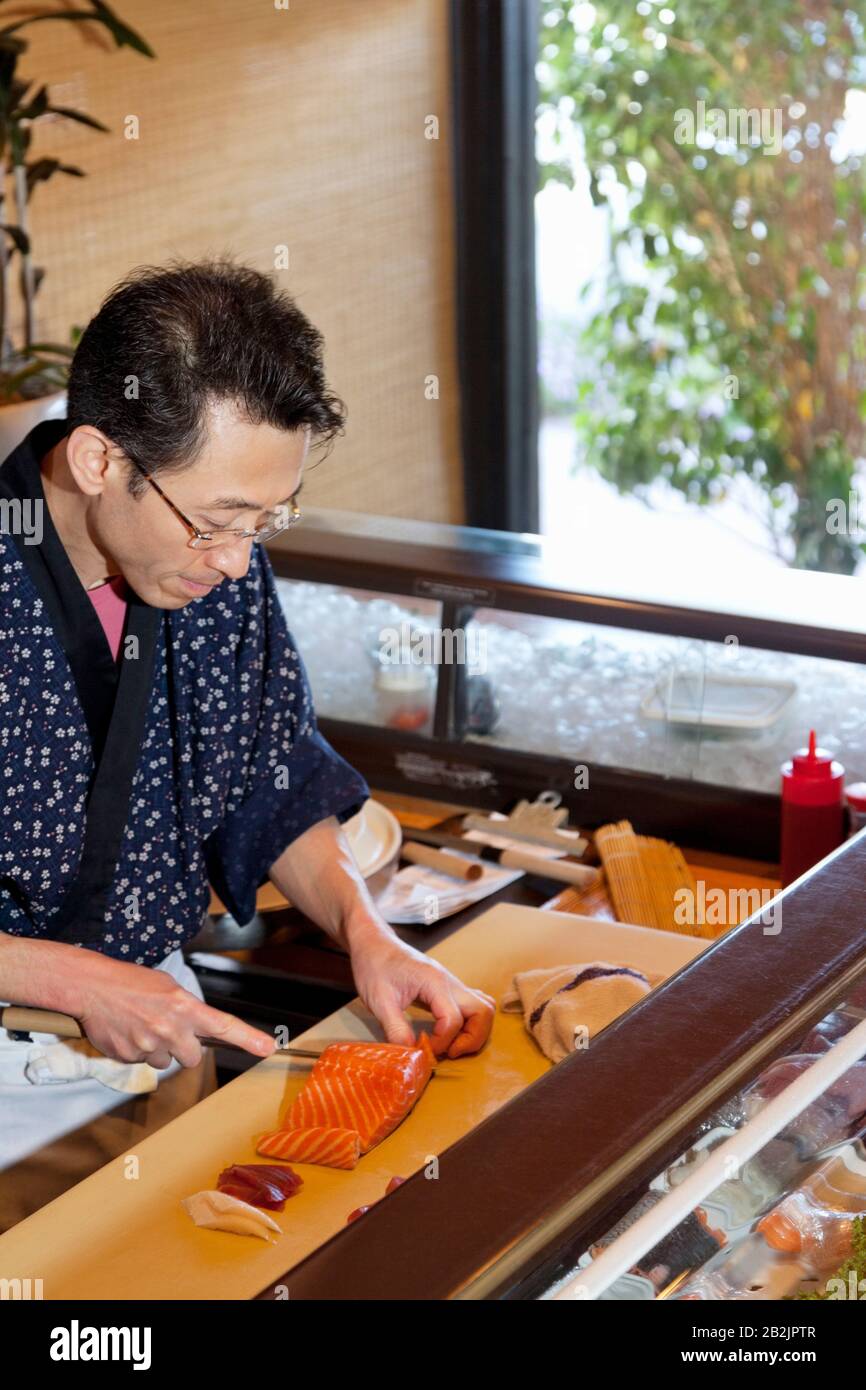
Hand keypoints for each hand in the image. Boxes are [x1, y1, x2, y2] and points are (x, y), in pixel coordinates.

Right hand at [77, 953, 275, 1069]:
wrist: (92, 987)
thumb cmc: (131, 982)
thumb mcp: (168, 987)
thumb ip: (187, 1010)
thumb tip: (200, 1030)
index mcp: (184, 1007)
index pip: (223, 1026)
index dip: (248, 1039)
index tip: (268, 1047)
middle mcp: (170, 1029)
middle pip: (192, 1058)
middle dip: (184, 1048)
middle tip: (167, 1029)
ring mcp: (148, 1046)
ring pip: (165, 1062)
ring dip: (158, 1050)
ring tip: (141, 1026)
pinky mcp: (128, 1057)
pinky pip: (142, 1063)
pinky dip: (137, 1051)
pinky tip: (127, 1032)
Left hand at [349, 926, 495, 1058]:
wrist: (374, 944)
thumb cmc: (375, 967)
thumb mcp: (378, 1001)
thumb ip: (395, 1029)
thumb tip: (412, 1055)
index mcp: (434, 982)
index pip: (453, 1019)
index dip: (442, 1042)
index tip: (424, 1050)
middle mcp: (450, 982)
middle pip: (483, 1012)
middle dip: (472, 1039)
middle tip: (449, 1052)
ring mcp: (452, 985)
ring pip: (483, 1008)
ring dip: (475, 1031)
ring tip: (452, 1045)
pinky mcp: (448, 989)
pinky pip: (474, 1005)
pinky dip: (470, 1023)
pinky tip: (449, 1032)